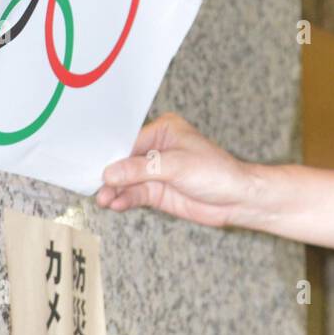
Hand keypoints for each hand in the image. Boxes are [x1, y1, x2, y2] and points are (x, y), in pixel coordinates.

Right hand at [96, 112, 258, 228]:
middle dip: (111, 175)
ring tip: (103, 200)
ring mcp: (156, 172)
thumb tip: (111, 172)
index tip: (96, 166)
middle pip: (125, 162)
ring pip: (127, 180)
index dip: (113, 155)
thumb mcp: (178, 166)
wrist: (237, 199)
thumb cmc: (217, 172)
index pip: (130, 141)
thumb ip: (142, 170)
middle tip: (97, 187)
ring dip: (115, 190)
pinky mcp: (157, 192)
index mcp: (164, 130)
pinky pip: (135, 195)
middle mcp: (157, 149)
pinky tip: (115, 204)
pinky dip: (124, 200)